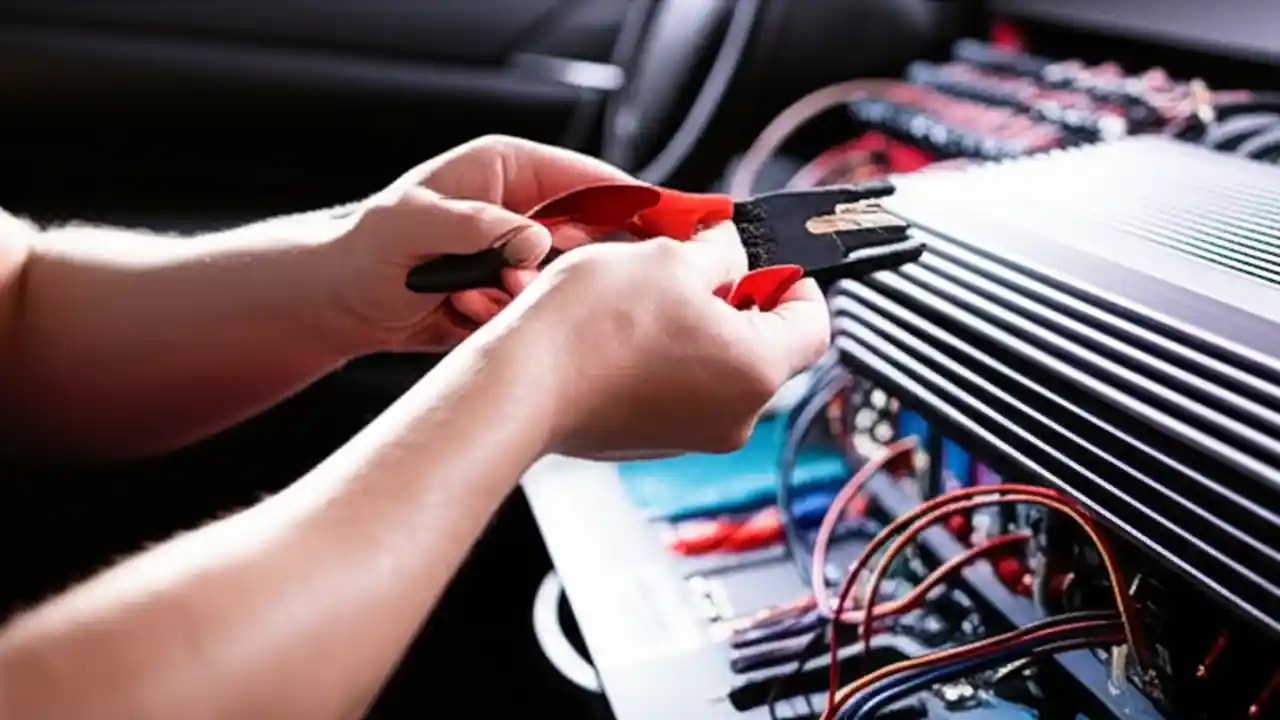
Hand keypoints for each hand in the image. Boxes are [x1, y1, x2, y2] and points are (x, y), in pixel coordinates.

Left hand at [318, 136, 634, 352]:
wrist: (337, 303)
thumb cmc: (363, 251)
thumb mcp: (411, 225)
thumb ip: (475, 226)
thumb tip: (535, 240)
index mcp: (507, 170)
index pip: (589, 179)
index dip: (634, 203)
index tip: (671, 229)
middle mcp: (521, 209)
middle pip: (594, 234)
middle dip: (573, 268)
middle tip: (530, 284)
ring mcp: (519, 255)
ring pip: (568, 284)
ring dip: (527, 301)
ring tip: (473, 299)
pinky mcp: (513, 296)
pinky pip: (541, 314)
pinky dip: (508, 322)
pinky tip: (464, 314)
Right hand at [481, 221, 830, 456]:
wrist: (520, 386)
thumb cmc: (590, 328)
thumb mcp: (670, 257)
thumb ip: (721, 250)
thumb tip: (732, 250)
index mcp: (757, 369)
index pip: (816, 324)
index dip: (795, 282)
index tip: (767, 262)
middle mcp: (735, 416)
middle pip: (765, 346)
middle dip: (736, 300)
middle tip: (695, 267)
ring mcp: (692, 436)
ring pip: (717, 367)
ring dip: (696, 326)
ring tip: (649, 294)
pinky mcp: (650, 441)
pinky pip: (678, 389)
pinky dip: (664, 357)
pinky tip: (623, 331)